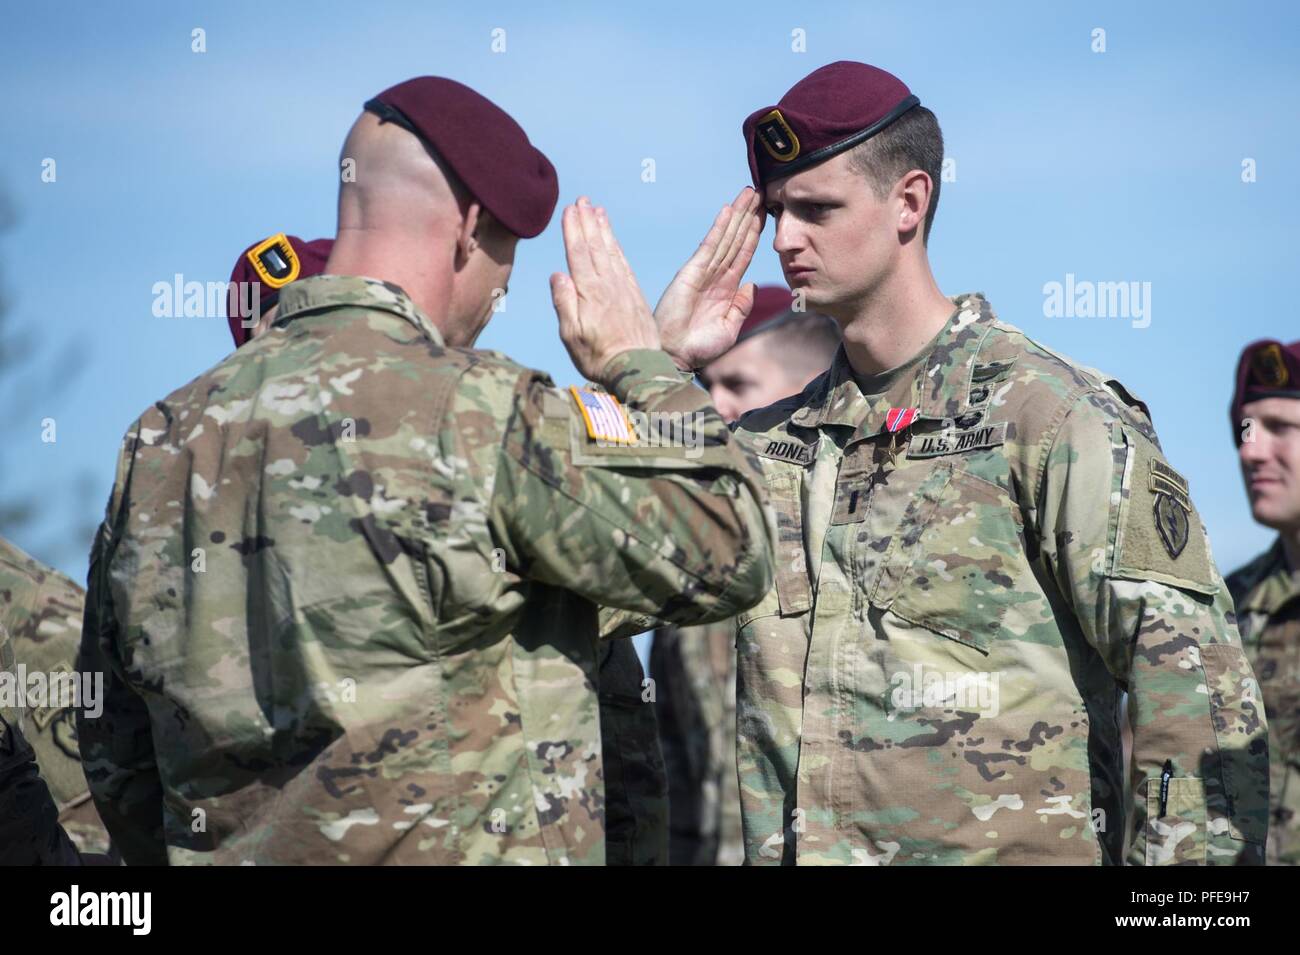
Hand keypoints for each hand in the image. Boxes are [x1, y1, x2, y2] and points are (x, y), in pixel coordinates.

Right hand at [550, 198, 660, 382]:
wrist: (637, 370)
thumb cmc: (598, 358)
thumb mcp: (571, 336)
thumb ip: (564, 303)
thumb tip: (558, 274)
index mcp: (589, 292)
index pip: (578, 253)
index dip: (573, 229)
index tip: (570, 209)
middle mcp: (608, 285)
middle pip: (595, 246)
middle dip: (587, 221)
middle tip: (583, 200)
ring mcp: (624, 289)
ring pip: (611, 252)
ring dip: (603, 230)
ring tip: (598, 210)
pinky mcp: (635, 296)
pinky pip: (624, 265)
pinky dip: (617, 249)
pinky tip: (613, 241)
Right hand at [653, 187, 764, 371]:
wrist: (677, 355)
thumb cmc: (700, 347)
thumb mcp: (729, 327)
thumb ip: (741, 306)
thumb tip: (752, 284)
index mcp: (727, 289)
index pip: (743, 254)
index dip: (754, 234)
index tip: (765, 214)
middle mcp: (716, 276)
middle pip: (736, 240)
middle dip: (747, 217)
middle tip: (759, 193)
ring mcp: (703, 272)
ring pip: (725, 237)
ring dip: (737, 215)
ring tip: (748, 194)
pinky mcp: (691, 272)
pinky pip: (710, 246)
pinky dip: (719, 228)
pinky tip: (728, 211)